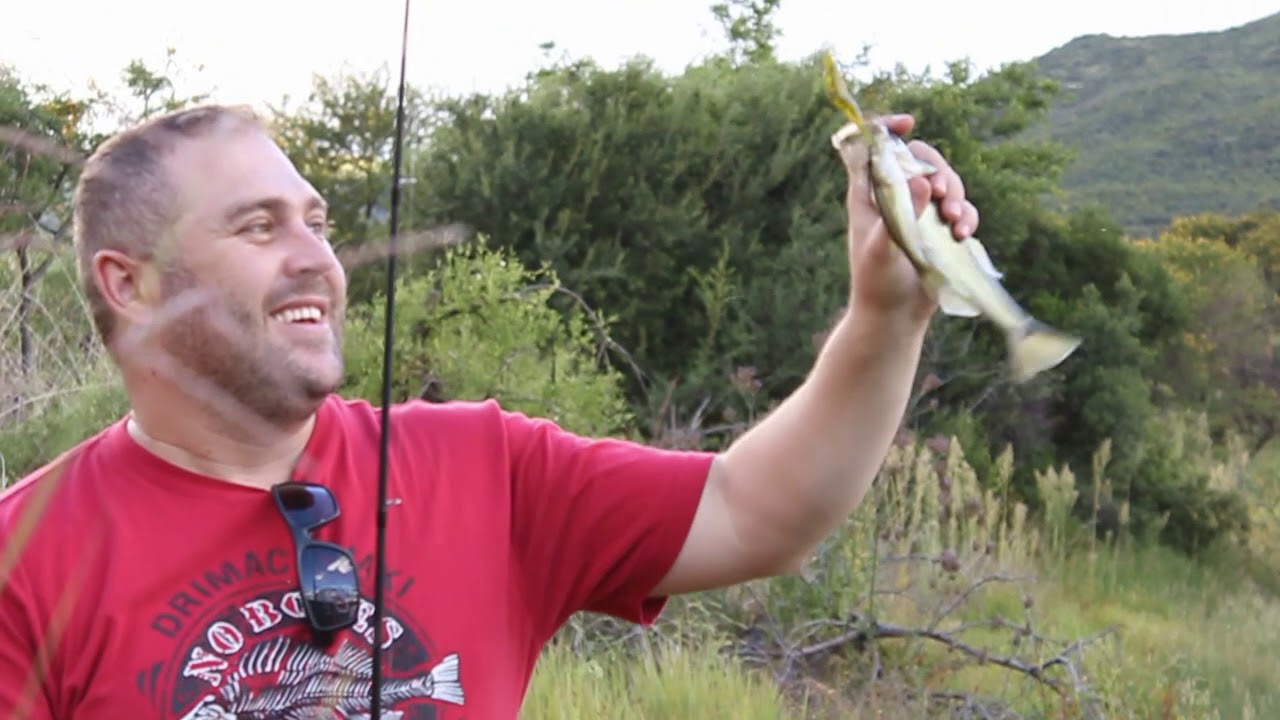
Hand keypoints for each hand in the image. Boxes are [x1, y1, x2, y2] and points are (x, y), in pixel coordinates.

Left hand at [836, 114, 978, 322]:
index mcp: (869, 195)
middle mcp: (895, 199)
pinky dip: (967, 216)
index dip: (886, 130)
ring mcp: (920, 213)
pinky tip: (962, 234)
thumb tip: (924, 180)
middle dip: (938, 168)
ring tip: (955, 221)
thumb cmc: (876, 282)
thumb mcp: (882, 247)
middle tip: (942, 191)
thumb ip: (901, 214)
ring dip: (957, 195)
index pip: (873, 150)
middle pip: (920, 161)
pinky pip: (962, 210)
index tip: (908, 123)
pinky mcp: (940, 230)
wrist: (893, 316)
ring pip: (946, 183)